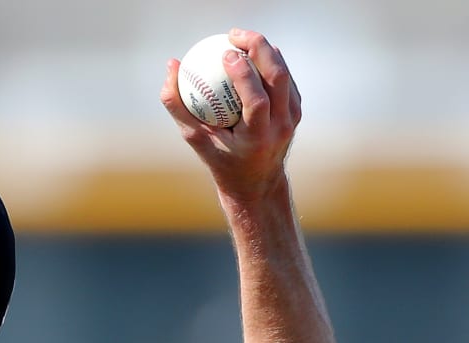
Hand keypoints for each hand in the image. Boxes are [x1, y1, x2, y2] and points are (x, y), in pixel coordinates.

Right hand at [160, 28, 302, 203]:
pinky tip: (252, 52)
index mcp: (257, 137)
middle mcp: (280, 126)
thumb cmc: (219, 160)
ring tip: (241, 39)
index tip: (225, 53)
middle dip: (259, 47)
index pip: (256, 99)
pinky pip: (285, 78)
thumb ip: (177, 104)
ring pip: (284, 74)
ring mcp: (293, 118)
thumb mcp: (194, 138)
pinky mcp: (296, 110)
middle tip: (234, 35)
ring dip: (265, 50)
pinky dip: (269, 61)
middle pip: (278, 78)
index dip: (244, 73)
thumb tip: (171, 66)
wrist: (256, 183)